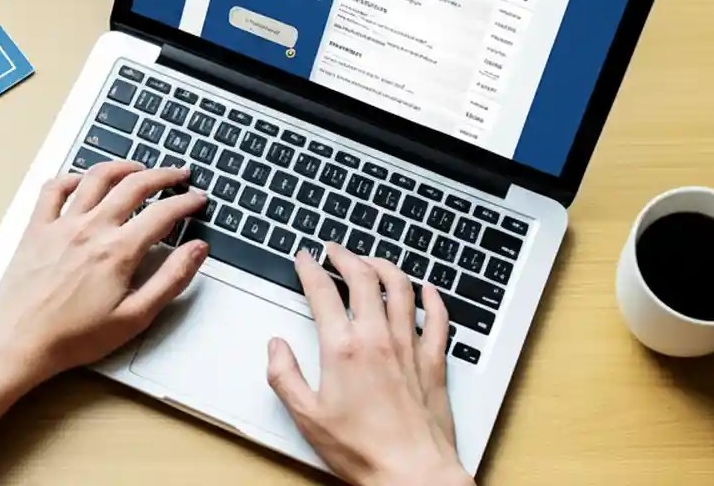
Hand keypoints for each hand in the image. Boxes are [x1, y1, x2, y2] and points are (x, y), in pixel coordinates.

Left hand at [0, 161, 209, 396]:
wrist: (18, 341)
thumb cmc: (74, 336)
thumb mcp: (135, 317)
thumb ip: (171, 279)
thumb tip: (197, 250)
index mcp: (119, 250)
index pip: (163, 213)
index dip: (187, 202)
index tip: (198, 199)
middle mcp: (92, 228)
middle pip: (134, 185)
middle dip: (163, 175)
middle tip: (179, 175)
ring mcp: (62, 224)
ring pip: (97, 178)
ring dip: (123, 167)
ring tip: (139, 168)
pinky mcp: (37, 228)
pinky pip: (54, 189)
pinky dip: (72, 177)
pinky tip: (83, 180)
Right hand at [266, 246, 473, 485]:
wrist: (412, 473)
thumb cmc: (363, 450)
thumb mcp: (307, 417)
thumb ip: (284, 376)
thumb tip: (276, 347)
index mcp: (342, 349)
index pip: (323, 292)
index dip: (310, 268)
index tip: (304, 258)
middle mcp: (377, 338)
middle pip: (363, 278)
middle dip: (346, 256)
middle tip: (335, 249)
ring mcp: (409, 346)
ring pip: (401, 288)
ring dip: (385, 266)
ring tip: (372, 261)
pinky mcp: (433, 361)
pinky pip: (438, 318)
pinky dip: (433, 297)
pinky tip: (429, 288)